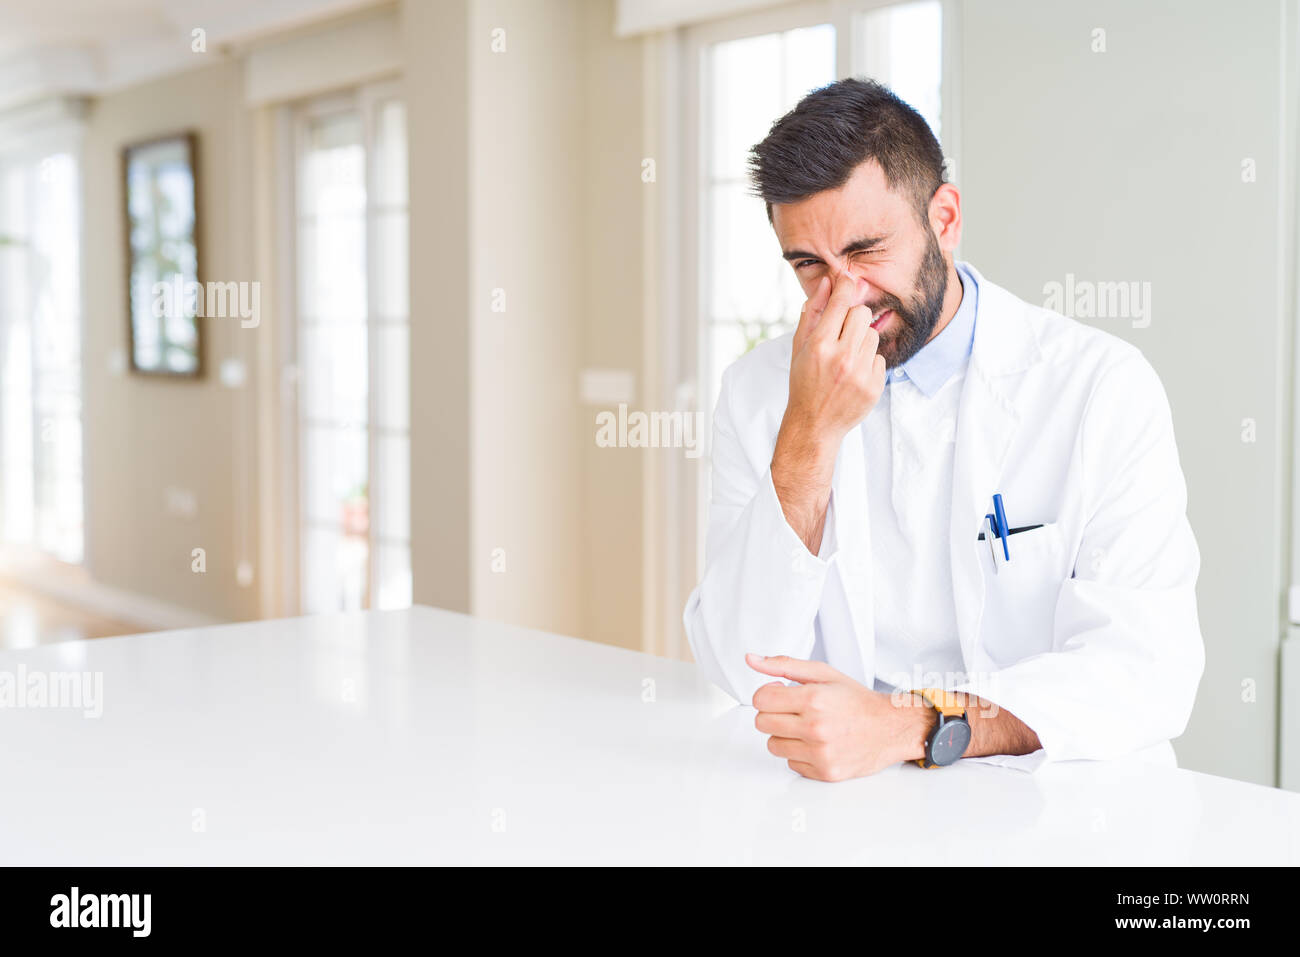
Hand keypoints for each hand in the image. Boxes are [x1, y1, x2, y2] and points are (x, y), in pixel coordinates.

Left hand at [746, 653, 930, 781]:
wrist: (891, 728)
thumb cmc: (857, 700)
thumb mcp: (823, 674)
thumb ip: (783, 665)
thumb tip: (751, 659)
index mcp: (813, 699)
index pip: (760, 700)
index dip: (767, 694)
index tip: (780, 694)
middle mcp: (815, 728)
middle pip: (762, 723)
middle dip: (773, 714)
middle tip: (793, 710)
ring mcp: (820, 753)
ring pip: (773, 745)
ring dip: (785, 735)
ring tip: (806, 727)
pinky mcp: (824, 773)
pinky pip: (791, 763)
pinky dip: (799, 754)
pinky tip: (817, 743)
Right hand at [781, 272, 887, 454]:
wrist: (814, 424)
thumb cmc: (803, 382)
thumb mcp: (800, 347)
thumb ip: (813, 312)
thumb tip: (828, 282)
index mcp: (819, 345)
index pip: (840, 302)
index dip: (845, 285)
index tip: (848, 278)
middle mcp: (841, 358)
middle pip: (863, 314)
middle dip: (853, 318)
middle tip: (842, 333)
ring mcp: (860, 373)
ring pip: (873, 335)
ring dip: (862, 341)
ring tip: (846, 358)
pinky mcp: (874, 386)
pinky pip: (879, 358)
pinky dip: (868, 363)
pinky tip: (853, 375)